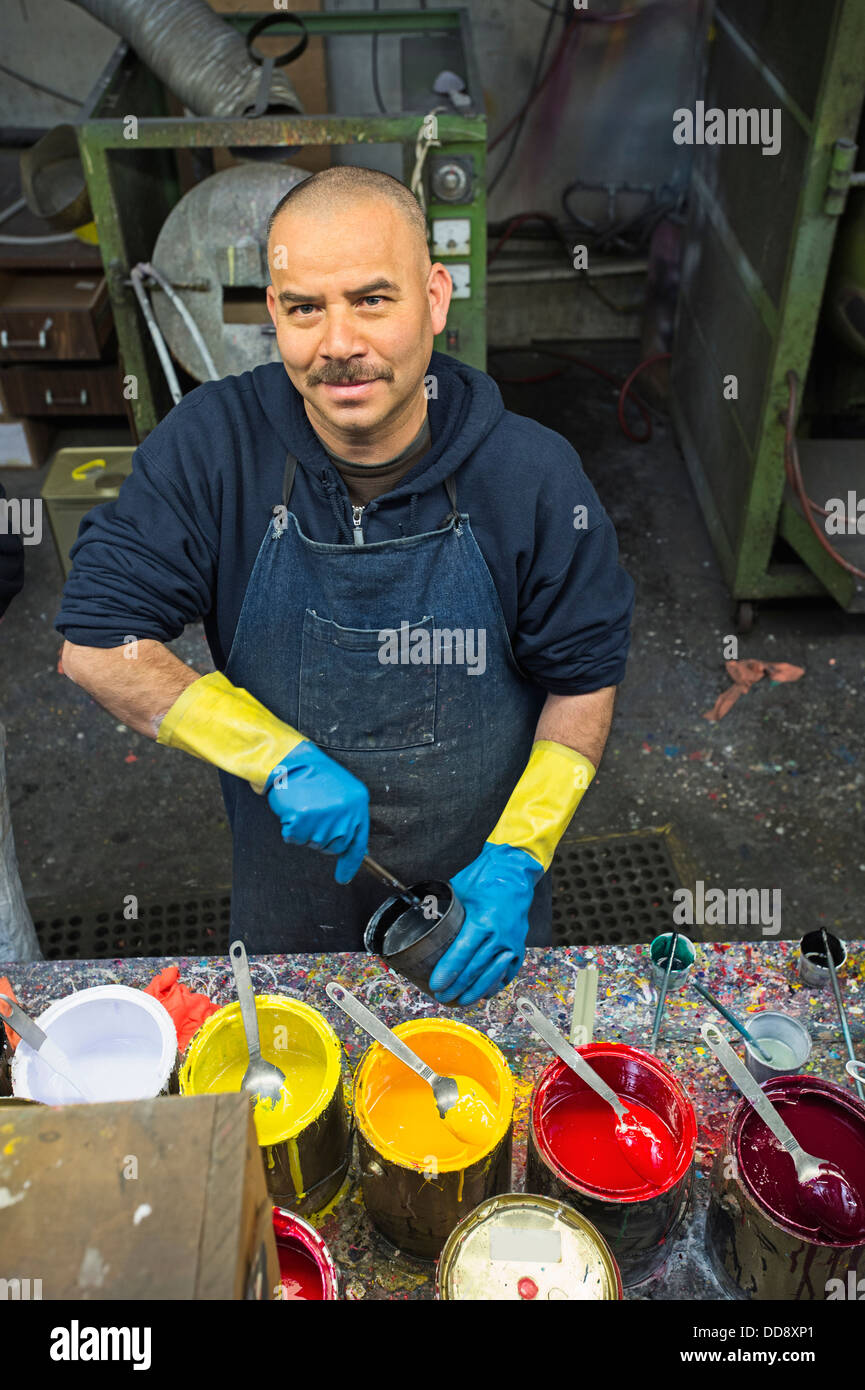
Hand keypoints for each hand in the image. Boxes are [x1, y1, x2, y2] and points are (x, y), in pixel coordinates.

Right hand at [265, 742, 368, 881]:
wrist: (291, 760)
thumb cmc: (314, 775)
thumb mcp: (341, 792)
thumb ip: (347, 817)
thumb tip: (347, 846)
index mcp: (358, 803)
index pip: (358, 842)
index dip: (350, 863)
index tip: (343, 878)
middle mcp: (345, 813)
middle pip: (334, 847)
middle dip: (321, 838)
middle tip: (313, 813)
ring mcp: (324, 818)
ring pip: (313, 843)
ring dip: (305, 831)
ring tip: (303, 806)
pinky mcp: (303, 821)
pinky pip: (294, 838)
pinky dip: (290, 828)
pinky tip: (292, 809)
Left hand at [428, 842, 543, 1005]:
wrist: (515, 870)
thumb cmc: (485, 877)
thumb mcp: (459, 890)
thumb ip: (444, 908)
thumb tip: (421, 920)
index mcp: (483, 920)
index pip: (462, 953)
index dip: (448, 972)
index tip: (436, 984)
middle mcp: (500, 935)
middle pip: (475, 969)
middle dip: (457, 986)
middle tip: (441, 996)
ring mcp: (512, 942)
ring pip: (492, 974)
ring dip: (475, 991)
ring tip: (461, 1000)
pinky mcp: (520, 945)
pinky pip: (508, 971)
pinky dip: (496, 984)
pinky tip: (485, 993)